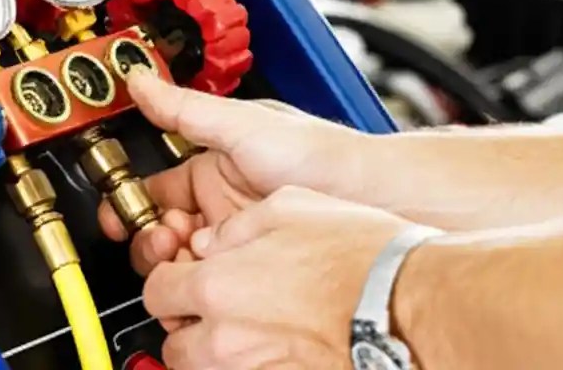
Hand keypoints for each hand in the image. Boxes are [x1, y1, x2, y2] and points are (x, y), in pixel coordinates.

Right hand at [99, 68, 366, 274]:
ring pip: (186, 257)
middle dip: (153, 238)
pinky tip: (214, 270)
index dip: (132, 205)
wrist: (366, 191)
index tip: (121, 219)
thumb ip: (187, 109)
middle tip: (165, 240)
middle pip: (162, 230)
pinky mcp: (257, 259)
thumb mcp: (244, 124)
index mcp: (213, 164)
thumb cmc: (318, 151)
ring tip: (192, 253)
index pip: (154, 189)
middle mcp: (223, 200)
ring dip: (178, 260)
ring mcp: (239, 233)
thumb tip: (141, 79)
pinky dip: (206, 276)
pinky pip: (217, 275)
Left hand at [143, 187, 416, 368]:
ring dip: (215, 348)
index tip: (182, 273)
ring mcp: (253, 369)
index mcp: (218, 285)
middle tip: (217, 302)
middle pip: (173, 342)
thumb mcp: (291, 207)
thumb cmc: (362, 258)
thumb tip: (217, 238)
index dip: (169, 277)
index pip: (155, 290)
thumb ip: (240, 225)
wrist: (407, 304)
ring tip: (248, 327)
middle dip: (189, 322)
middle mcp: (225, 337)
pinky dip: (255, 362)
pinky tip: (282, 342)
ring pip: (205, 368)